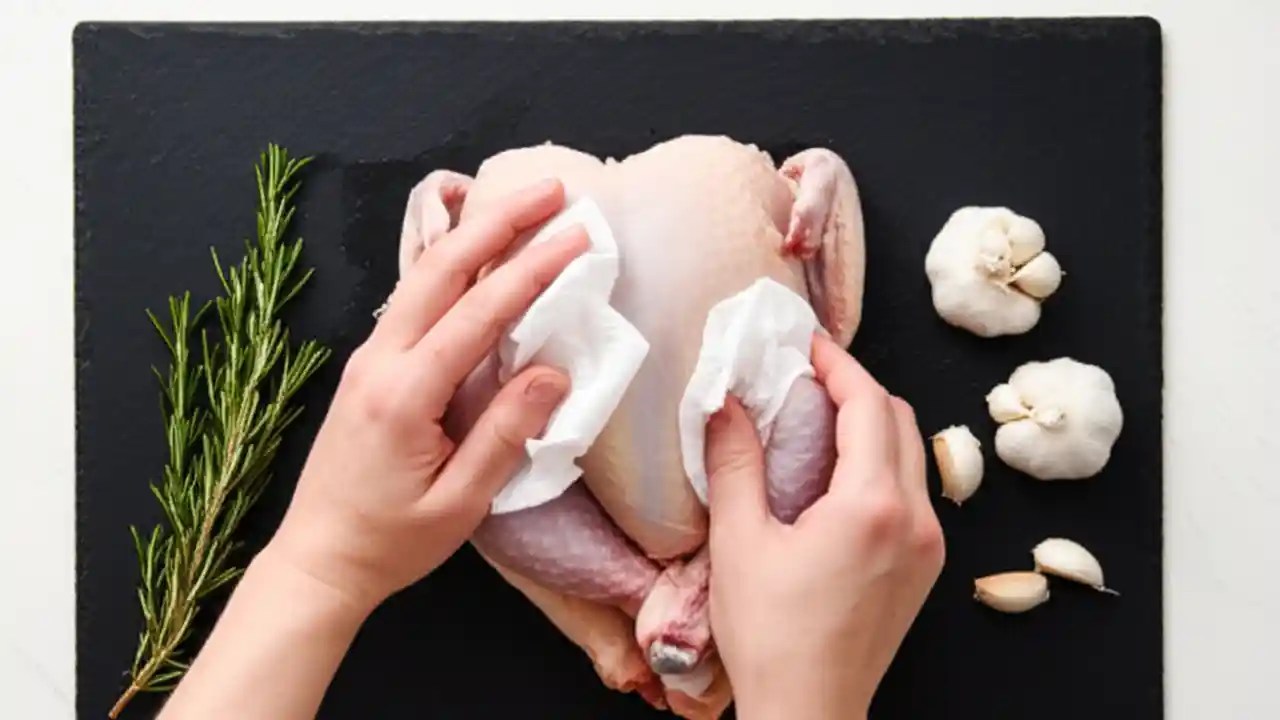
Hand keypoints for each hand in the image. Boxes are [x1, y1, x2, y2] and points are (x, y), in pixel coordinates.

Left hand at [267, 178, 587, 611]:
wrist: (319, 560)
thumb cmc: (391, 542)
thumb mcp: (459, 504)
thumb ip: (506, 434)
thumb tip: (553, 373)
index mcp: (403, 394)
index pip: (477, 314)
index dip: (531, 269)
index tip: (575, 236)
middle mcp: (379, 362)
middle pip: (440, 269)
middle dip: (497, 222)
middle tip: (550, 190)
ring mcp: (368, 360)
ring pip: (422, 277)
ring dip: (473, 235)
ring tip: (522, 207)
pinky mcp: (370, 368)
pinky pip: (414, 301)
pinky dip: (452, 267)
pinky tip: (480, 255)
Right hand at [704, 334, 944, 719]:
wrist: (810, 713)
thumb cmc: (769, 635)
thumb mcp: (739, 542)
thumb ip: (735, 462)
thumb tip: (724, 400)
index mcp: (872, 505)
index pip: (867, 405)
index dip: (838, 364)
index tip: (806, 345)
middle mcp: (915, 518)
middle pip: (899, 420)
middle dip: (857, 388)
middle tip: (808, 378)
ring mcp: (928, 545)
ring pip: (912, 454)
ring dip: (873, 425)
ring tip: (819, 421)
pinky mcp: (925, 568)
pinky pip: (912, 492)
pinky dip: (882, 464)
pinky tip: (839, 476)